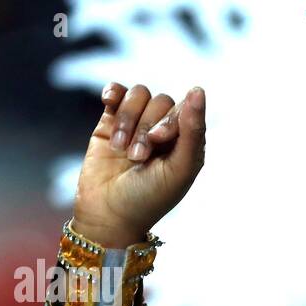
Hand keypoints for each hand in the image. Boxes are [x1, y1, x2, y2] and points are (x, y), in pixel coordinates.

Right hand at [70, 83, 206, 248]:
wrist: (108, 215)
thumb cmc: (149, 199)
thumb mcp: (179, 170)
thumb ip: (192, 132)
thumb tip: (198, 90)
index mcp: (187, 143)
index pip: (185, 110)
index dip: (169, 121)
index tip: (157, 140)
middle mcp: (164, 131)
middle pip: (160, 102)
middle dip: (145, 127)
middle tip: (137, 158)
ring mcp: (137, 125)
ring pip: (138, 95)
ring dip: (127, 120)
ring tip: (120, 150)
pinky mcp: (111, 122)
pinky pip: (117, 92)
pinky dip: (113, 93)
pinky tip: (107, 101)